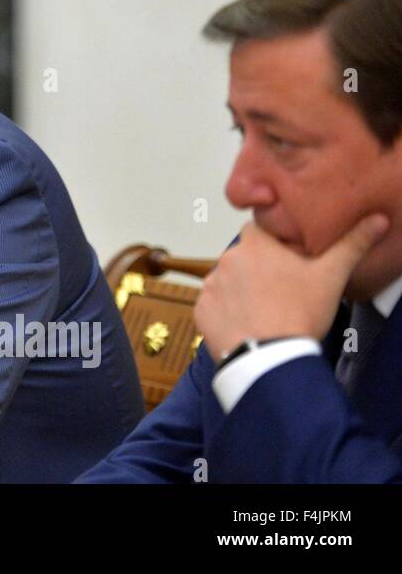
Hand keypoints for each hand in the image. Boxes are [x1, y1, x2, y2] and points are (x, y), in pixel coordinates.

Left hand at [196, 214, 389, 362]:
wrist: (269, 357)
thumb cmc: (300, 313)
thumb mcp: (332, 276)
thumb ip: (352, 244)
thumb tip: (376, 220)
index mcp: (255, 244)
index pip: (259, 229)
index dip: (273, 241)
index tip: (287, 256)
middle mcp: (227, 259)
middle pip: (244, 256)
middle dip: (258, 267)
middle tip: (281, 288)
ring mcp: (210, 285)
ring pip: (227, 280)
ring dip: (240, 290)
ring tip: (265, 310)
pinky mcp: (201, 310)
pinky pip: (213, 305)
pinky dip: (226, 312)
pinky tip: (247, 324)